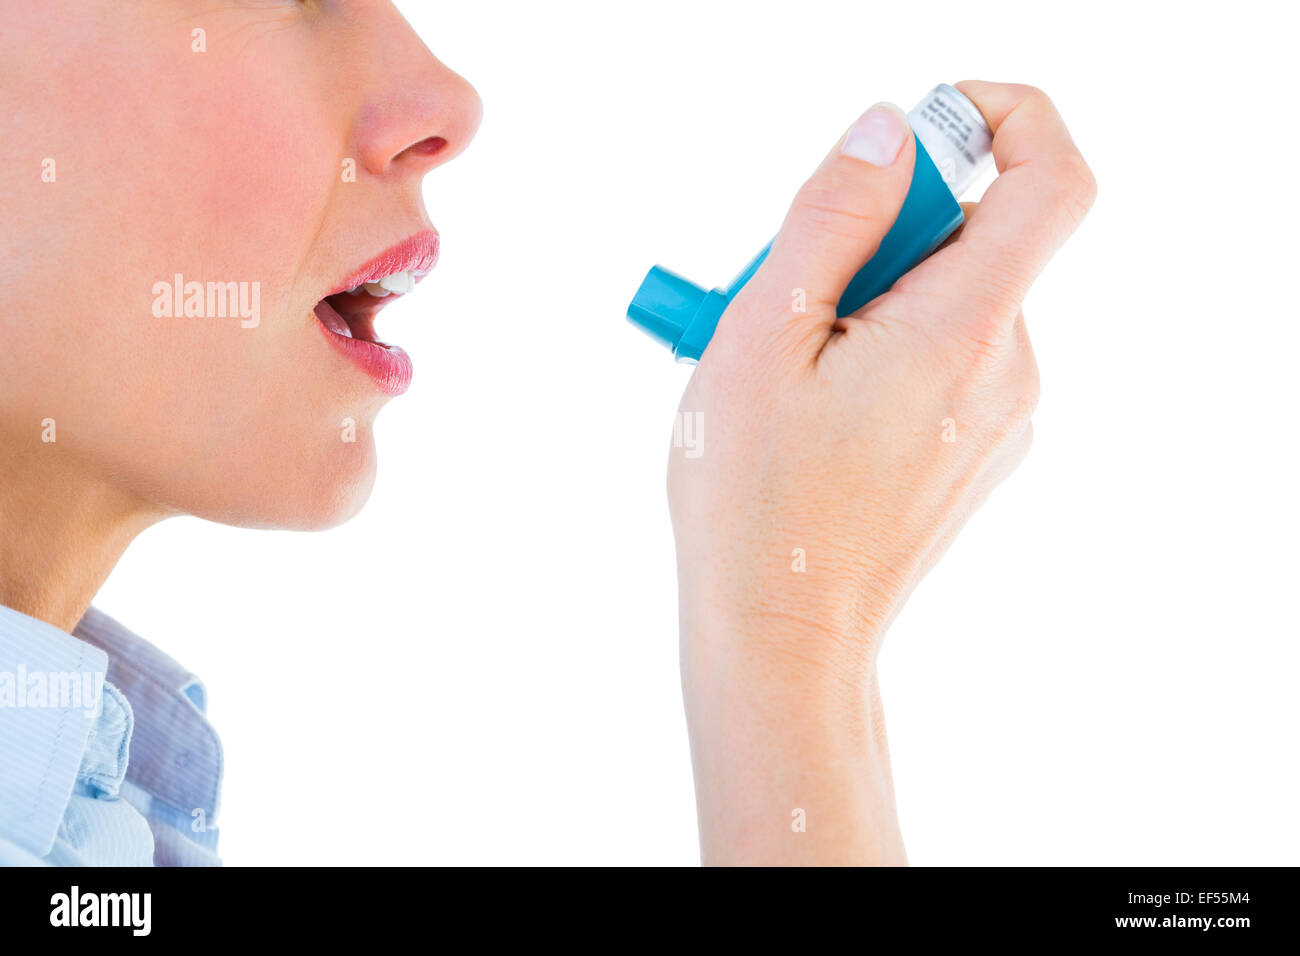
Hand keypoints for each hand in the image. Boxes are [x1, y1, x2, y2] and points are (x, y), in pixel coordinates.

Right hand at [668, 82, 1095, 864]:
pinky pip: (942, 356)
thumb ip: (830, 218)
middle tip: (782, 294)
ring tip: (782, 373)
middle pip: (972, 237)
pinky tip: (812, 410)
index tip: (911, 135)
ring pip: (944, 300)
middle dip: (873, 235)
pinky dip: (880, 349)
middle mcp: (1008, 370)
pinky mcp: (980, 450)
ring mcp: (1001, 417)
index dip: (1000, 120)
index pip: (1051, 177)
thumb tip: (886, 133)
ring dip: (862, 300)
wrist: (786, 638)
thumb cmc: (754, 501)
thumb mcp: (760, 336)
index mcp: (961, 332)